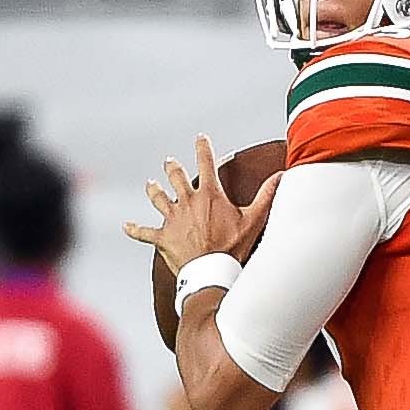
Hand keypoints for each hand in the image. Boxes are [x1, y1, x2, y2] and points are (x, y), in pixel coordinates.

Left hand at [124, 135, 278, 280]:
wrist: (210, 271)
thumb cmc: (232, 248)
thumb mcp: (253, 220)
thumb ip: (267, 196)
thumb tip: (282, 176)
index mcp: (209, 195)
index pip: (206, 163)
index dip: (203, 148)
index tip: (200, 138)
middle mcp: (187, 202)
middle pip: (176, 177)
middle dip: (173, 167)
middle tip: (170, 161)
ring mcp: (172, 219)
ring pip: (158, 198)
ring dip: (154, 190)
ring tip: (150, 184)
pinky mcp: (162, 237)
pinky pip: (144, 232)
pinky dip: (135, 229)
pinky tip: (127, 226)